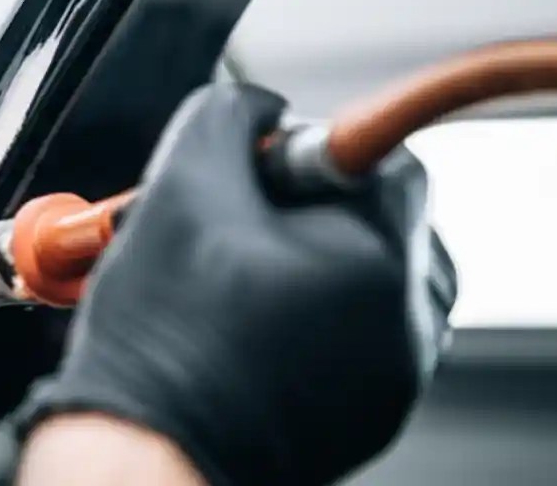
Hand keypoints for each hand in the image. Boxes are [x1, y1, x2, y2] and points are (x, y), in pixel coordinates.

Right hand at [14, 83, 444, 484]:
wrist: (150, 452)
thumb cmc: (163, 333)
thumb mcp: (181, 185)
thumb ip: (230, 115)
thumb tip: (258, 106)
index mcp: (380, 257)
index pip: (382, 158)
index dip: (309, 147)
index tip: (256, 165)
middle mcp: (406, 320)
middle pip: (384, 219)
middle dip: (312, 207)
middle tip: (235, 222)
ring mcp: (392, 376)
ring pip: (371, 279)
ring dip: (315, 261)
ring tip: (237, 278)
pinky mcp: (366, 415)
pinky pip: (355, 336)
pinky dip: (311, 317)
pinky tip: (245, 324)